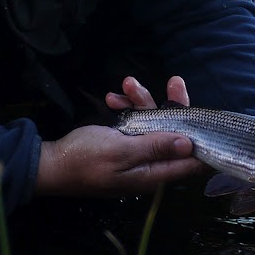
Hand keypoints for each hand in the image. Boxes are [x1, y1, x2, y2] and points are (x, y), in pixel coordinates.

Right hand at [37, 73, 200, 196]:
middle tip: (174, 82)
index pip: (190, 161)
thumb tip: (189, 144)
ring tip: (126, 83)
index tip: (204, 113)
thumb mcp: (120, 151)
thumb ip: (155, 147)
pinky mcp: (123, 142)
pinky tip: (111, 98)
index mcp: (153, 173)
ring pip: (152, 122)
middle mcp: (150, 163)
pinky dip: (126, 107)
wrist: (49, 162)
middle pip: (175, 134)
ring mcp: (136, 152)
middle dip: (173, 106)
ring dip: (141, 101)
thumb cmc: (83, 160)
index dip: (201, 138)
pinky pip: (134, 122)